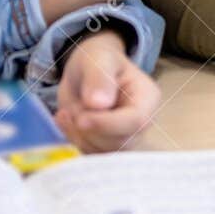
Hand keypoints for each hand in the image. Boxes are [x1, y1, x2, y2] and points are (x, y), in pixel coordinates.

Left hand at [56, 31, 160, 152]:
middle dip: (90, 130)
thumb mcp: (98, 59)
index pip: (136, 121)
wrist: (86, 70)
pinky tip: (66, 120)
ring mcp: (124, 136)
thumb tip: (99, 103)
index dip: (107, 124)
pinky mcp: (106, 145)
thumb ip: (100, 77)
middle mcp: (141, 122)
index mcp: (147, 98)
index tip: (81, 118)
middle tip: (72, 110)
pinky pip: (89, 154)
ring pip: (103, 152)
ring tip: (69, 112)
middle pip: (120, 142)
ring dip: (78, 135)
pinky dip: (72, 139)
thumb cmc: (98, 60)